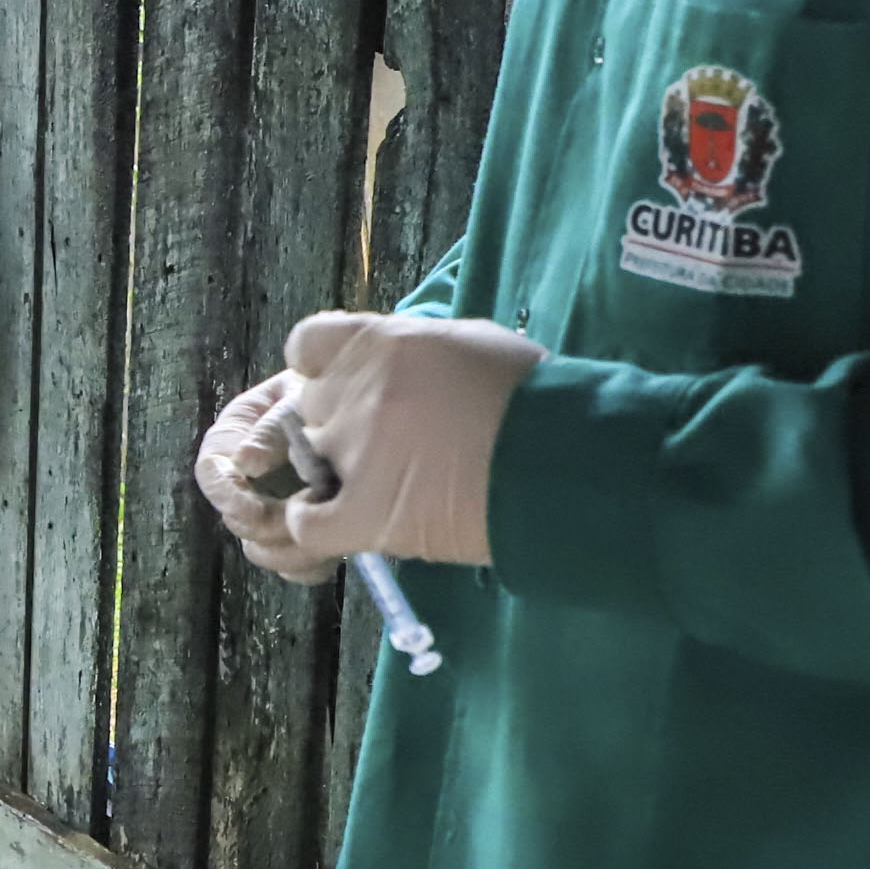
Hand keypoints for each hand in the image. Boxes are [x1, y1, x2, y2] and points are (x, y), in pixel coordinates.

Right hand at [191, 369, 338, 584]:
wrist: (379, 399)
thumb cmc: (337, 385)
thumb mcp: (301, 396)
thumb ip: (270, 429)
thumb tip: (241, 463)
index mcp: (238, 438)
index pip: (212, 472)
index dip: (226, 496)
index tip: (251, 509)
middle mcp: (251, 478)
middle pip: (236, 520)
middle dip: (266, 525)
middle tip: (306, 513)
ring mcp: (278, 507)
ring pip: (264, 549)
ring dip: (290, 548)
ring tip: (327, 523)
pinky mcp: (307, 531)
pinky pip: (297, 563)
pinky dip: (311, 563)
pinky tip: (336, 547)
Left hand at [282, 312, 546, 567]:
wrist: (563, 461)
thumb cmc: (529, 395)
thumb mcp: (466, 342)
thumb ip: (411, 348)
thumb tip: (392, 362)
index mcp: (378, 343)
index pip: (306, 345)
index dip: (322, 367)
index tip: (347, 383)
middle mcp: (354, 392)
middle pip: (312, 406)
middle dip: (341, 422)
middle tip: (388, 442)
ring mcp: (353, 455)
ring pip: (309, 463)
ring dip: (336, 473)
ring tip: (383, 485)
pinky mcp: (362, 514)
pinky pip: (307, 524)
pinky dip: (313, 526)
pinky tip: (338, 523)